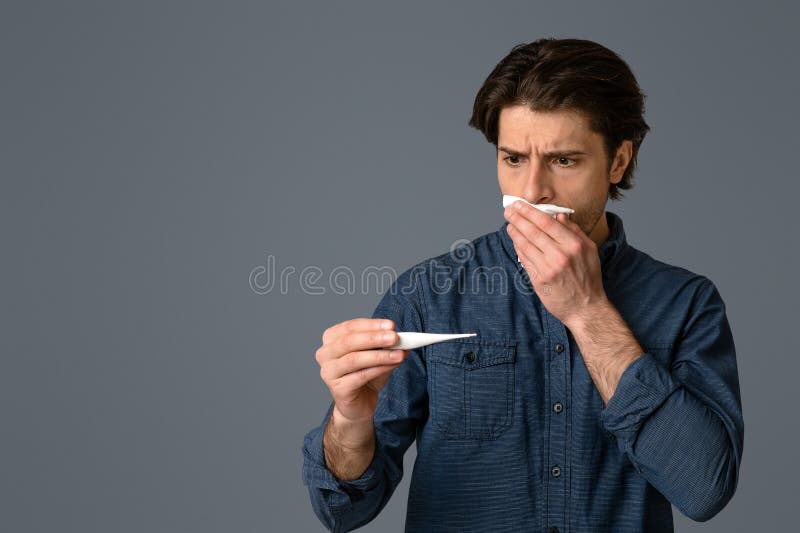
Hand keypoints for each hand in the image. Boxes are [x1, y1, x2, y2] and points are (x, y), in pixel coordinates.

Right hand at [316, 318, 407, 444]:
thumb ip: (385, 345)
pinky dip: (379, 369)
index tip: (391, 325)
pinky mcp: (338, 389)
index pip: (350, 327)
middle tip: (395, 337)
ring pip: (354, 359)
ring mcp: (329, 372)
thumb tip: (404, 338)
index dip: (371, 325)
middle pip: (349, 341)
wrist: (358, 404)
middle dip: (374, 338)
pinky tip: (392, 365)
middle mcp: (325, 354)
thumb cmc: (365, 376)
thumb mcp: (376, 355)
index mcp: (331, 339)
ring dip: (380, 355)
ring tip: (399, 354)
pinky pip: (360, 376)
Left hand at [504, 201, 607, 326]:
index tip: (520, 205)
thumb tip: (559, 215)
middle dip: (517, 218)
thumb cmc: (588, 278)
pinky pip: (524, 260)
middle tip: (508, 210)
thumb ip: (574, 231)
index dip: (530, 212)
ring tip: (509, 223)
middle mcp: (560, 255)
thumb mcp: (589, 250)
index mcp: (573, 245)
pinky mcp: (538, 281)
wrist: (585, 308)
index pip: (546, 222)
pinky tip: (515, 241)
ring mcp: (548, 269)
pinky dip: (518, 248)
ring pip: (525, 245)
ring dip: (514, 232)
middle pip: (532, 231)